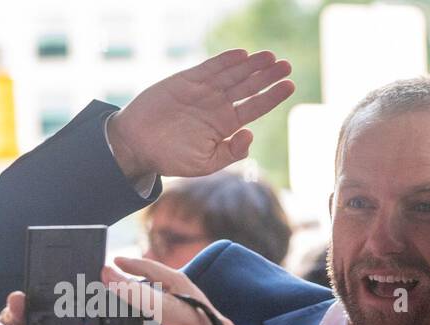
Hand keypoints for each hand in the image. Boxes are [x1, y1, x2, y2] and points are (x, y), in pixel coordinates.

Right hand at [107, 49, 294, 180]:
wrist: (139, 145)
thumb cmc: (172, 158)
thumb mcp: (207, 163)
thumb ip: (231, 152)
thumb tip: (250, 134)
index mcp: (225, 125)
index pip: (255, 107)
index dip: (272, 96)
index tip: (290, 86)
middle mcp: (217, 105)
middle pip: (248, 87)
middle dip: (267, 76)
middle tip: (286, 66)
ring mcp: (202, 92)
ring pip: (232, 74)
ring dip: (251, 65)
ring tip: (270, 57)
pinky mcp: (185, 81)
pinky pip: (209, 68)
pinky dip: (225, 61)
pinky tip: (242, 55)